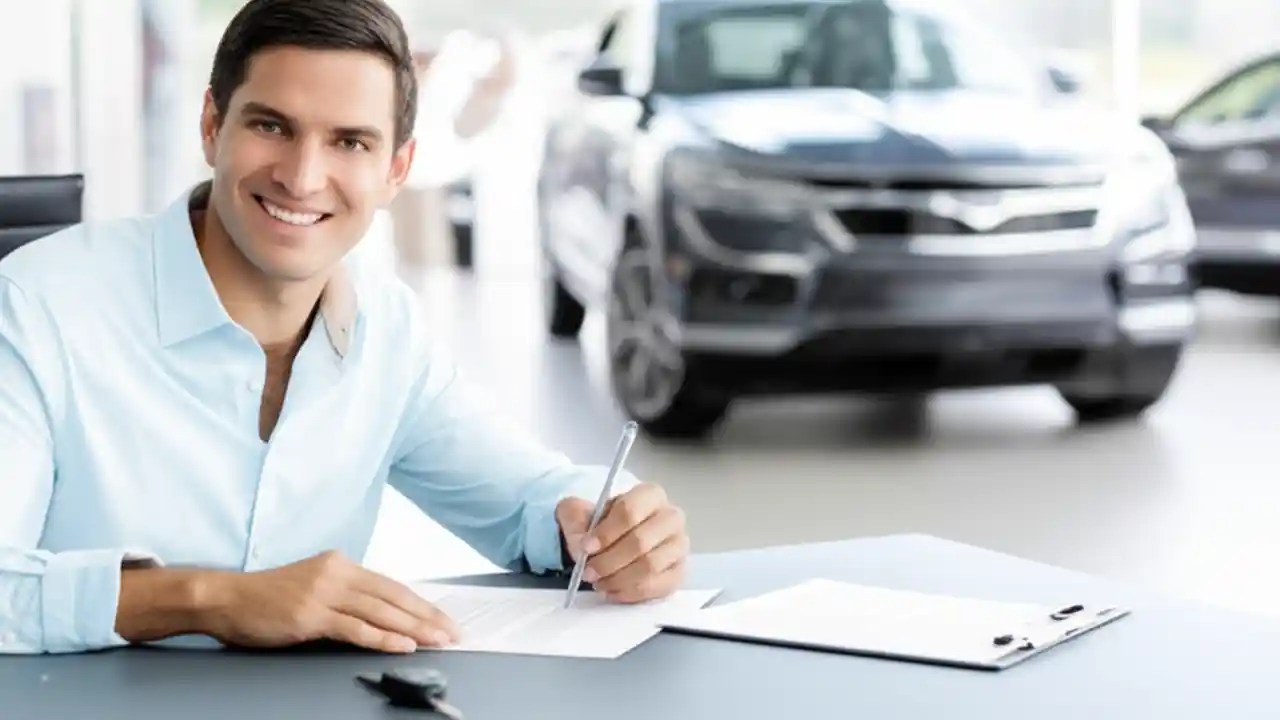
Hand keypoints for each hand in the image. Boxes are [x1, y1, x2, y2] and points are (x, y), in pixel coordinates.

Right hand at [200, 551, 461, 653]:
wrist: (226, 599)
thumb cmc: (268, 598)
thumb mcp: (313, 585)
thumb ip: (345, 593)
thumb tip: (382, 612)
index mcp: (341, 564)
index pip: (392, 585)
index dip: (421, 603)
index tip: (443, 618)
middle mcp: (337, 573)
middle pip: (394, 597)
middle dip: (427, 616)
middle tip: (453, 632)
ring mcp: (324, 594)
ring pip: (381, 612)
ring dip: (415, 628)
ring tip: (438, 640)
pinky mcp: (311, 615)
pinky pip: (357, 629)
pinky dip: (384, 638)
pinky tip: (403, 645)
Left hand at [556, 483, 688, 603]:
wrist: (614, 542)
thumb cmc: (601, 524)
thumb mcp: (581, 512)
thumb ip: (576, 519)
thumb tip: (582, 542)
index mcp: (650, 495)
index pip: (630, 511)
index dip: (606, 533)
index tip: (586, 547)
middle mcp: (671, 517)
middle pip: (641, 542)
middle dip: (609, 561)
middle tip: (588, 572)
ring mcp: (679, 546)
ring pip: (650, 567)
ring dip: (618, 579)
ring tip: (599, 582)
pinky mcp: (678, 572)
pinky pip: (657, 587)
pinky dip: (630, 593)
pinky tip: (612, 591)